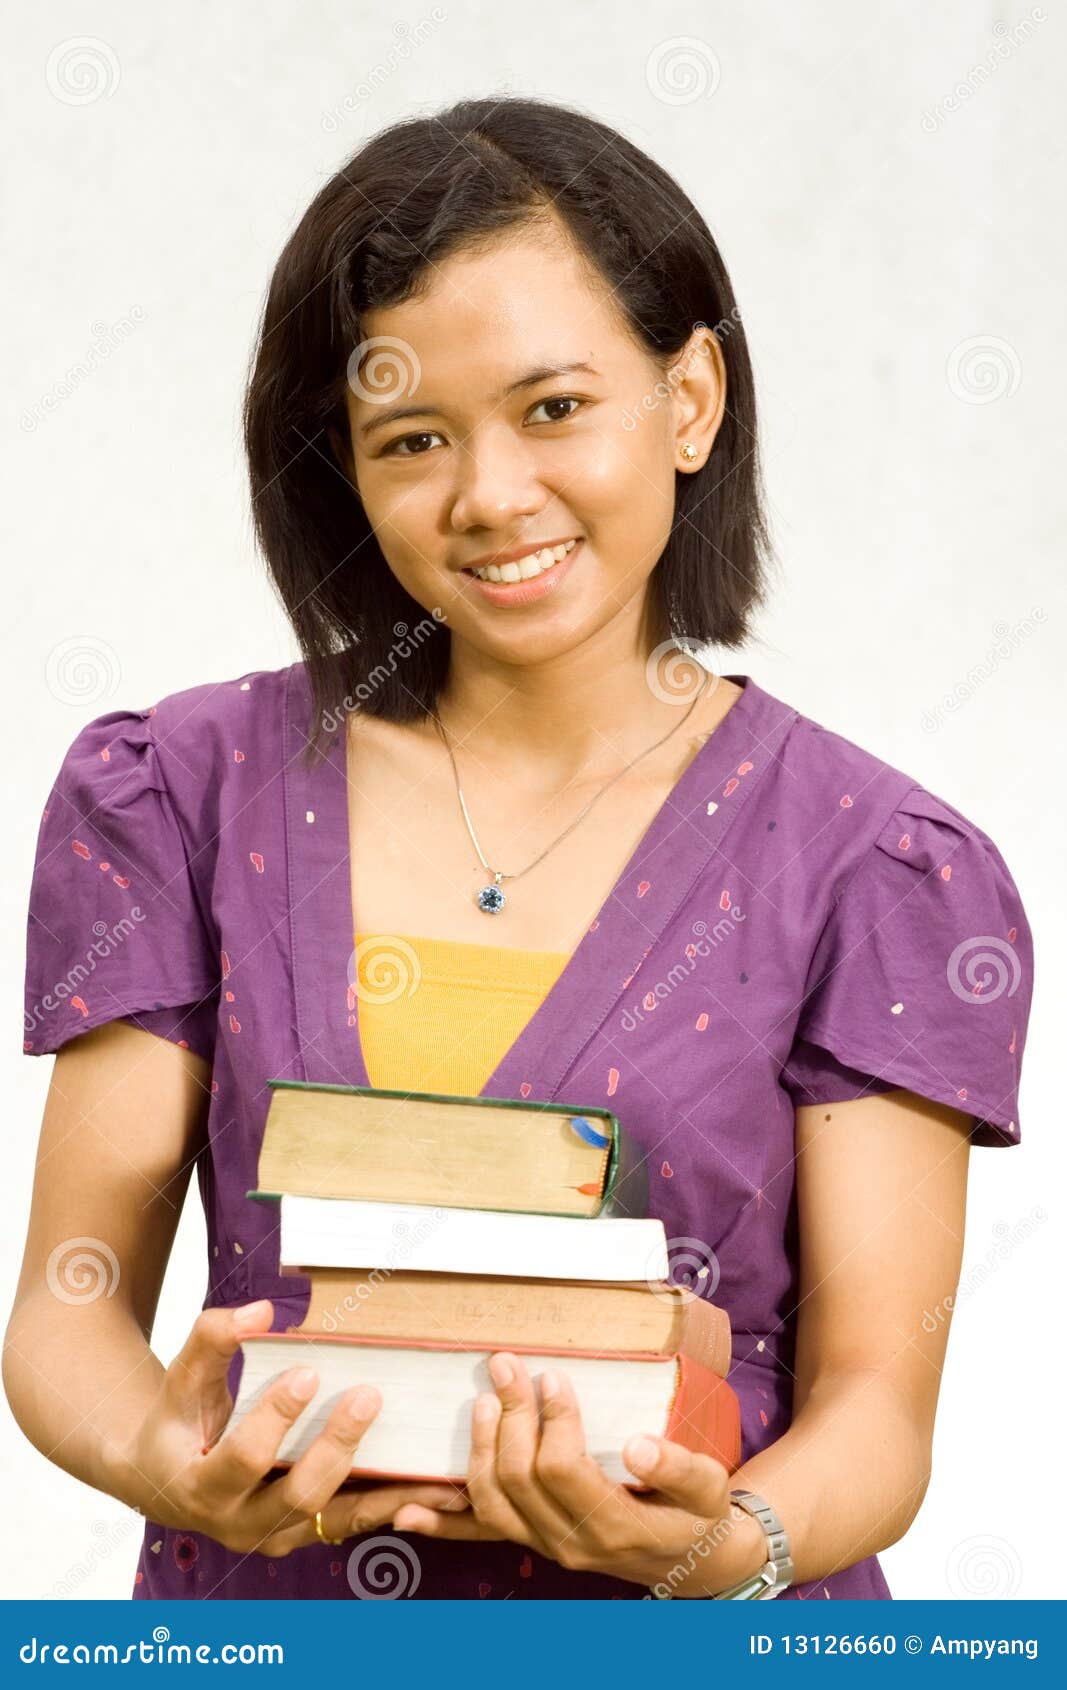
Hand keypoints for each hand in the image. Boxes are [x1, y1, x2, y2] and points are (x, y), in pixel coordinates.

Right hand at [119, 1299, 468, 1556]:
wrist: (166, 1480)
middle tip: (369, 1395)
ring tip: (433, 1471)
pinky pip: (352, 1522)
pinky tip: (434, 1490)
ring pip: (336, 1519)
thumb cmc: (177, 1421)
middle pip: (299, 1494)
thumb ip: (213, 1339)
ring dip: (387, 1495)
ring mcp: (276, 1535)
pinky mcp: (305, 1533)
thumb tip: (261, 1312)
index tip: (308, 1372)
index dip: (277, 1416)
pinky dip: (393, 1506)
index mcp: (201, 1487)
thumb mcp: (182, 1379)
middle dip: (337, 1446)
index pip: (245, 1457)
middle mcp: (239, 1524)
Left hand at [391, 1351, 761, 1594]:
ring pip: (492, 1503)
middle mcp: (570, 1543)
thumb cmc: (699, 1515)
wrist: (693, 1561)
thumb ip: (677, 1468)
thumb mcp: (708, 1490)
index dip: (552, 1420)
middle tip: (506, 1364)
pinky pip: (481, 1534)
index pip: (562, 1469)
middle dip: (510, 1416)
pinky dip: (442, 1525)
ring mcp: (546, 1545)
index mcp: (612, 1526)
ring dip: (479, 1448)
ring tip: (481, 1400)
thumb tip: (637, 1443)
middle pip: (519, 1478)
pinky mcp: (533, 1540)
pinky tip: (406, 1513)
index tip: (552, 1377)